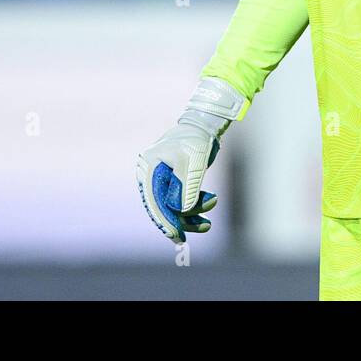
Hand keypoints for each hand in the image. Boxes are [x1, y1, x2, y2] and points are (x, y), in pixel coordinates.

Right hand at [136, 77, 244, 243]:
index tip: (177, 235)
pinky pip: (179, 201)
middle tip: (205, 227)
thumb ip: (188, 186)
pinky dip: (193, 207)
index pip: (153, 200)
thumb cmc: (197, 139)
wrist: (204, 126)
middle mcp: (150, 174)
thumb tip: (183, 211)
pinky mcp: (172, 182)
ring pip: (173, 206)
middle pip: (163, 206)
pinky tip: (207, 209)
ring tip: (211, 214)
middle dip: (183, 219)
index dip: (165, 220)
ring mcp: (160, 179)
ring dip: (192, 213)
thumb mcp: (194, 162)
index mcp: (148, 167)